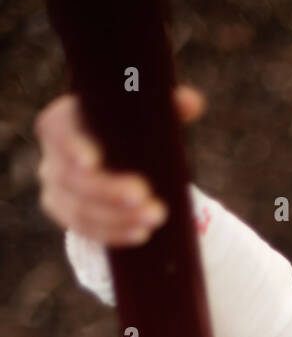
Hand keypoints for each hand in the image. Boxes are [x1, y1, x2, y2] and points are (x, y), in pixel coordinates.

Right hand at [34, 85, 205, 245]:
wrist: (118, 165)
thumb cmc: (131, 133)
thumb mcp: (146, 118)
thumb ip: (166, 107)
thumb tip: (192, 103)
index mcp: (66, 121)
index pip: (58, 130)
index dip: (71, 146)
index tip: (93, 161)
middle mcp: (54, 155)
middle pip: (71, 177)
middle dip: (108, 190)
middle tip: (144, 196)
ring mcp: (56, 188)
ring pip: (79, 208)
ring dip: (118, 217)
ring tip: (154, 218)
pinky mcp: (66, 214)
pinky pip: (85, 230)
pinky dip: (114, 233)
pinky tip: (140, 233)